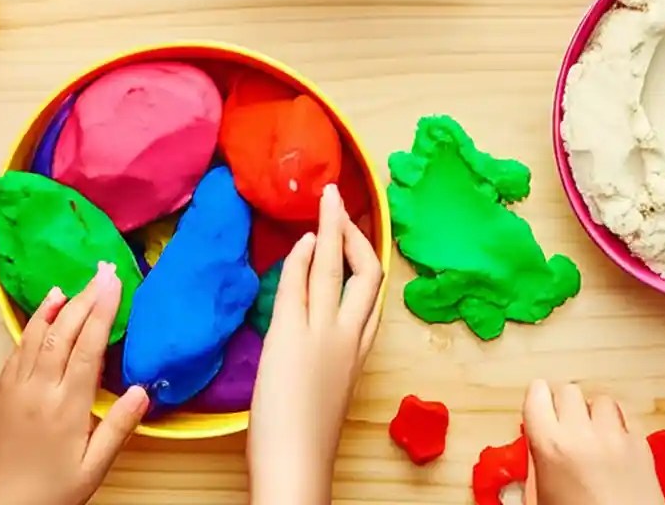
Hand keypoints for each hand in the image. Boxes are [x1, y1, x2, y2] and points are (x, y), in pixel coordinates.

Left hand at [0, 263, 149, 504]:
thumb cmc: (50, 493)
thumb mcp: (93, 468)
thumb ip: (118, 427)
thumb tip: (144, 390)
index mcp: (67, 408)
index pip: (88, 348)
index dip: (103, 312)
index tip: (115, 283)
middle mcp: (39, 390)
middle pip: (64, 333)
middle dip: (85, 298)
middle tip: (102, 271)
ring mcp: (16, 389)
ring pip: (36, 336)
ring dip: (56, 308)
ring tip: (71, 285)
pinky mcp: (1, 394)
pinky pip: (18, 351)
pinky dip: (33, 327)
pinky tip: (43, 317)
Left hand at [247, 184, 384, 504]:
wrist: (298, 464)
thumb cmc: (304, 441)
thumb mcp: (326, 393)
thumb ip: (325, 361)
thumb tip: (310, 346)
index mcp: (359, 353)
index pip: (371, 297)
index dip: (365, 262)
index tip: (353, 241)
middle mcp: (349, 338)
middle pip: (366, 273)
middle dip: (355, 234)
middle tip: (342, 205)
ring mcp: (323, 334)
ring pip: (335, 269)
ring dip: (331, 228)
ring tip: (327, 200)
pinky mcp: (292, 337)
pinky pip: (299, 285)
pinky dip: (301, 258)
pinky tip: (301, 241)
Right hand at [522, 381, 661, 504]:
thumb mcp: (541, 498)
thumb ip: (537, 464)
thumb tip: (536, 443)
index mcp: (551, 446)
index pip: (536, 393)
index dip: (537, 401)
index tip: (538, 407)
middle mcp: (584, 435)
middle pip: (568, 391)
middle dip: (564, 405)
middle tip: (562, 424)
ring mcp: (616, 439)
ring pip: (600, 400)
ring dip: (593, 413)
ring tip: (590, 436)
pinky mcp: (642, 446)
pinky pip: (626, 419)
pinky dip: (618, 426)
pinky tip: (612, 446)